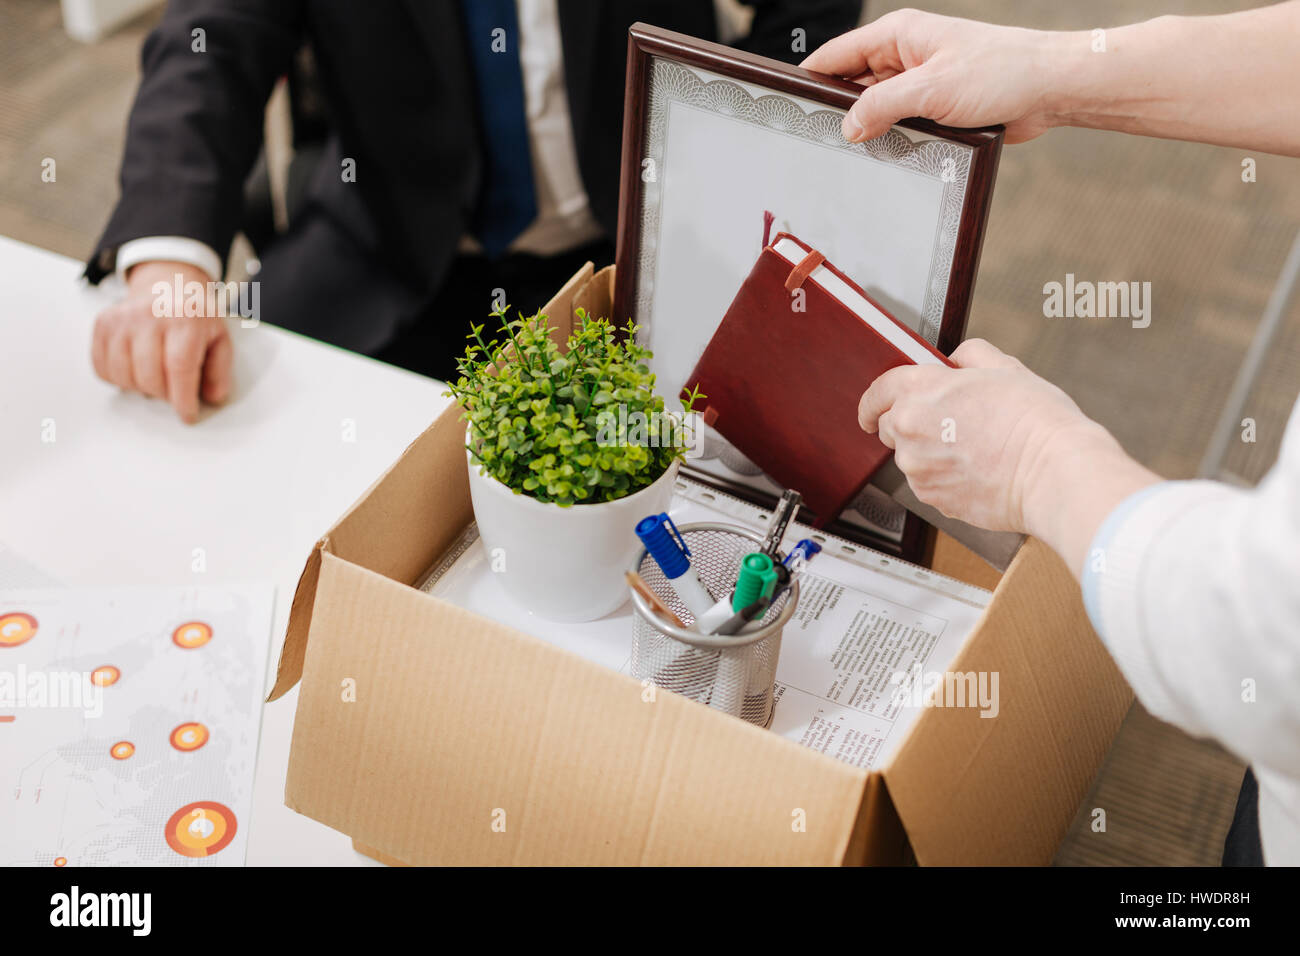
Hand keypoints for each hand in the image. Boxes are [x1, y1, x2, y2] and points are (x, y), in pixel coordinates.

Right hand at [91, 260, 232, 423]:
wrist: (168, 284)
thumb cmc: (194, 316)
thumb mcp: (220, 338)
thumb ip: (220, 371)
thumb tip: (212, 398)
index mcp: (185, 318)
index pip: (179, 367)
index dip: (182, 399)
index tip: (186, 415)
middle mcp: (150, 315)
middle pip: (150, 376)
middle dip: (164, 395)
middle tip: (175, 390)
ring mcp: (122, 319)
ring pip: (124, 376)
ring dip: (142, 388)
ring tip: (157, 376)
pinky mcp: (103, 324)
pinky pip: (103, 368)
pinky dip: (119, 379)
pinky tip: (136, 369)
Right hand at [801, 9, 1065, 143]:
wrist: (1050, 88)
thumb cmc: (1001, 71)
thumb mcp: (931, 89)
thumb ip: (882, 106)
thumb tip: (848, 127)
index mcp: (898, 35)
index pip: (836, 55)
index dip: (810, 79)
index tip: (787, 104)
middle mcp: (905, 57)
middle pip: (852, 86)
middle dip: (837, 112)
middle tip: (814, 142)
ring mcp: (920, 84)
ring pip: (876, 109)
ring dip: (869, 130)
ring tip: (849, 156)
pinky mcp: (936, 108)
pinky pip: (901, 125)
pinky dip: (892, 140)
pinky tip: (884, 158)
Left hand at [858, 339, 1158, 575]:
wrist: (1053, 472)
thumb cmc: (1035, 422)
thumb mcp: (1006, 368)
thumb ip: (971, 356)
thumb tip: (958, 360)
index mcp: (921, 391)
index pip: (877, 392)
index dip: (874, 401)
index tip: (872, 409)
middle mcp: (910, 430)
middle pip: (890, 426)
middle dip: (909, 424)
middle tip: (948, 424)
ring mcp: (919, 468)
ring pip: (910, 458)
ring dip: (929, 453)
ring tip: (974, 449)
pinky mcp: (932, 498)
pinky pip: (927, 484)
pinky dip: (944, 478)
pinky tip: (976, 470)